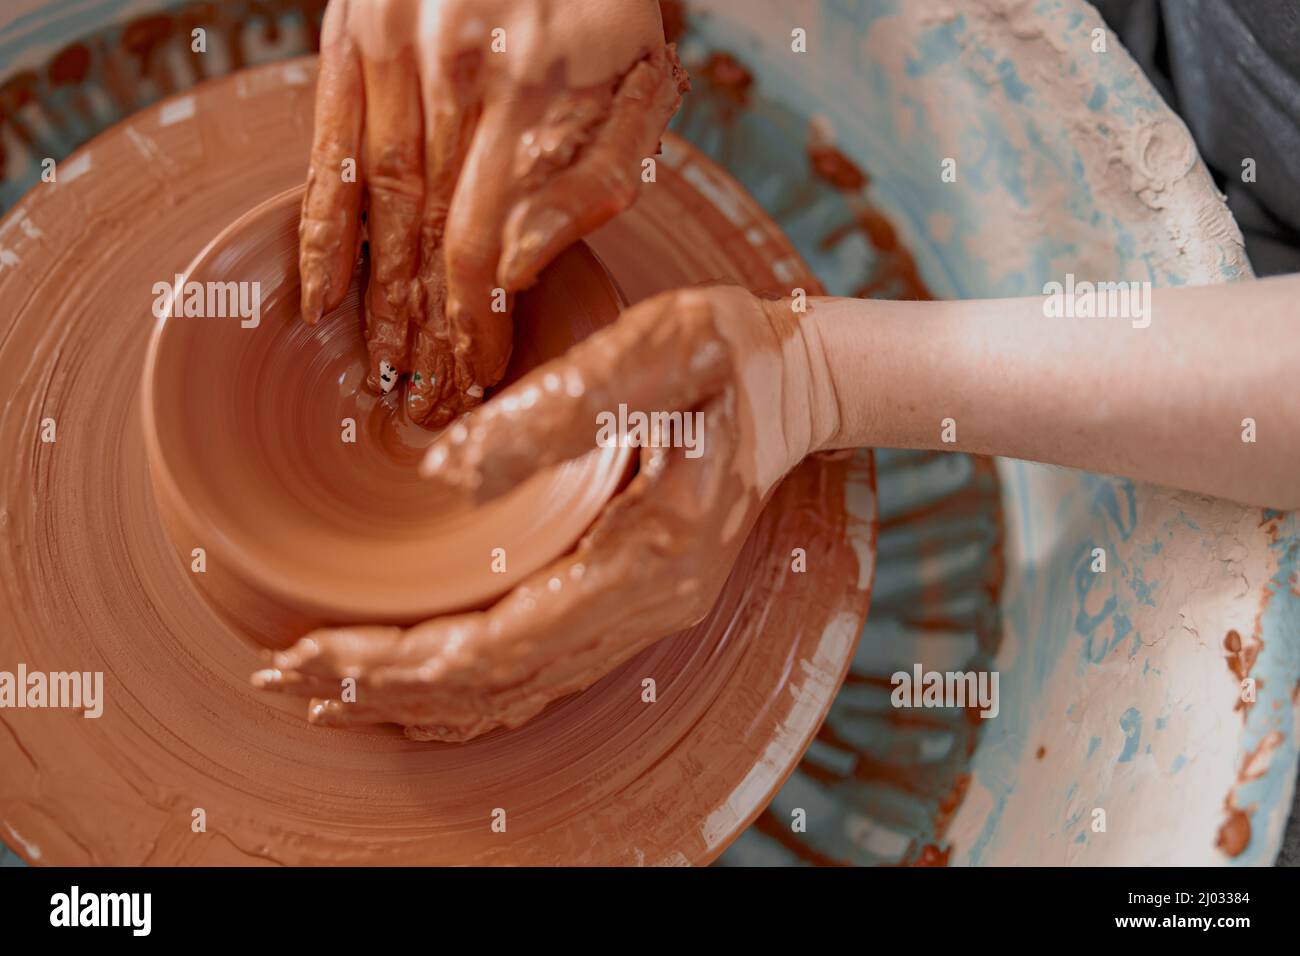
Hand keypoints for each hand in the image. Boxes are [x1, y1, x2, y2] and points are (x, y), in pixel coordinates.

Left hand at [253, 287, 839, 738]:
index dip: (401, 660)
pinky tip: (417, 695)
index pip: (500, 642)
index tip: (313, 650)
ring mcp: (643, 615)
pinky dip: (467, 693)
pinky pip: (538, 674)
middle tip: (285, 680)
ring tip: (326, 694)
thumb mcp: (658, 351)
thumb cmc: (727, 358)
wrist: (793, 384)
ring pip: (514, 690)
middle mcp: (645, 607)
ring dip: (416, 699)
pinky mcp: (633, 603)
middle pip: (496, 684)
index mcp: (647, 556)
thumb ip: (563, 407)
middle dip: (383, 690)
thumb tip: (448, 470)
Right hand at [298, 0, 687, 425]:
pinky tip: (319, 295)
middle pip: (423, 234)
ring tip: (378, 368)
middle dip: (421, 328)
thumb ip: (598, 179)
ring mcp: (392, 48)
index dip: (472, 320)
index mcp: (531, 91)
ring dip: (375, 296)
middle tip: (418, 398)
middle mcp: (452, 70)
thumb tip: (521, 266)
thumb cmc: (606, 13)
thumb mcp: (641, 88)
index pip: (480, 243)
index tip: (475, 371)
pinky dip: (322, 228)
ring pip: (376, 202)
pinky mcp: (349, 33)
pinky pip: (325, 148)